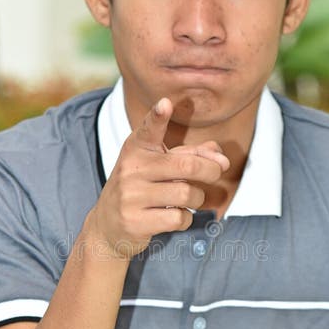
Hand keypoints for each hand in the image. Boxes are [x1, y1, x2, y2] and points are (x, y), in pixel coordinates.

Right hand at [84, 98, 228, 258]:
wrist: (108, 224)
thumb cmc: (142, 187)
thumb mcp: (158, 165)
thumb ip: (190, 155)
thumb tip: (221, 157)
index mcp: (137, 149)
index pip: (149, 130)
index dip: (158, 116)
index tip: (166, 104)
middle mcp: (131, 169)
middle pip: (186, 166)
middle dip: (210, 170)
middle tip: (217, 172)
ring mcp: (131, 196)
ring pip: (186, 194)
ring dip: (197, 198)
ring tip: (189, 199)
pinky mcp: (135, 221)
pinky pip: (179, 218)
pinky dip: (186, 218)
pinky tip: (175, 216)